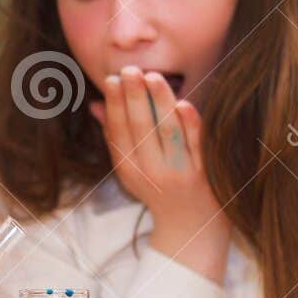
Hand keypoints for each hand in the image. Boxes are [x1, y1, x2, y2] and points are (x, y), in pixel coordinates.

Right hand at [90, 66, 229, 283]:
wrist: (191, 227)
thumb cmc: (158, 190)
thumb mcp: (131, 168)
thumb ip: (114, 135)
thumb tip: (94, 104)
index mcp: (130, 170)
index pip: (118, 132)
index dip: (114, 105)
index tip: (112, 79)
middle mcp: (151, 173)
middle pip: (140, 129)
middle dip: (133, 97)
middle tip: (130, 70)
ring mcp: (178, 173)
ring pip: (166, 132)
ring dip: (159, 103)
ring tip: (152, 76)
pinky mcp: (203, 174)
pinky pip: (196, 145)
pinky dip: (190, 124)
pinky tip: (183, 103)